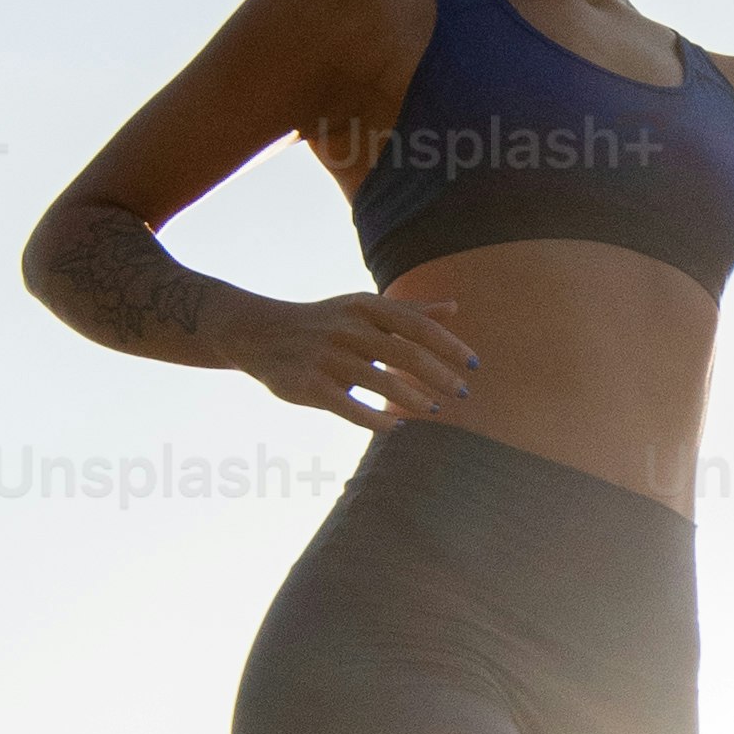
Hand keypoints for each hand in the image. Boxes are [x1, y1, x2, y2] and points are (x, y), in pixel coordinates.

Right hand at [241, 289, 475, 432]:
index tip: (474, 365)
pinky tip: (394, 426)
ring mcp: (327, 357)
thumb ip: (409, 312)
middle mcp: (348, 329)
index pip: (417, 325)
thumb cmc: (324, 321)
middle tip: (461, 393)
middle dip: (439, 376)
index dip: (449, 346)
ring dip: (412, 399)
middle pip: (405, 355)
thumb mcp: (363, 308)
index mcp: (366, 308)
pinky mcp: (309, 385)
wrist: (260, 333)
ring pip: (380, 382)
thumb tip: (454, 308)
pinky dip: (375, 420)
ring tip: (432, 410)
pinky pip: (349, 407)